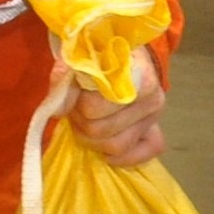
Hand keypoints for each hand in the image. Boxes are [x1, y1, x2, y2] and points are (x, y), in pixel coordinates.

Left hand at [72, 49, 166, 166]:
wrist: (118, 56)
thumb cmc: (96, 57)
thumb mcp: (75, 59)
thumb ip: (63, 79)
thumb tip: (59, 110)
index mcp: (135, 75)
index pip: (94, 107)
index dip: (76, 104)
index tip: (72, 93)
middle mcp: (152, 98)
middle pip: (101, 130)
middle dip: (81, 122)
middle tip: (76, 109)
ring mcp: (155, 118)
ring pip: (116, 146)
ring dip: (93, 139)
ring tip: (86, 122)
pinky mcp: (155, 133)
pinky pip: (141, 155)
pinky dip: (122, 158)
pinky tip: (106, 150)